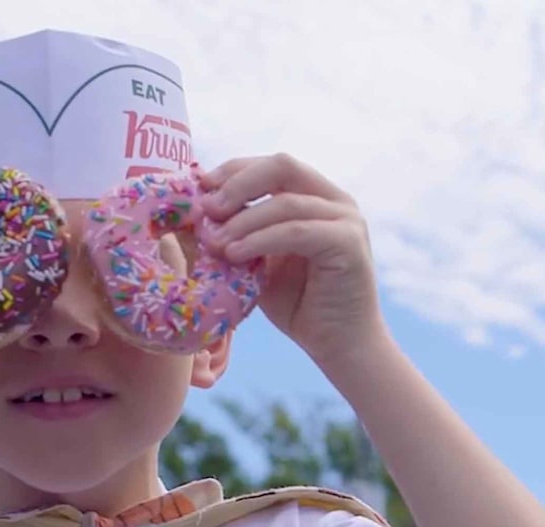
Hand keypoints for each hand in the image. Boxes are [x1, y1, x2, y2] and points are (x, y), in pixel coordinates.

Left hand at [199, 153, 386, 364]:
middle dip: (237, 184)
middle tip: (207, 208)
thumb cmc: (297, 303)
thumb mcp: (258, 260)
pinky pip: (296, 231)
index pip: (270, 166)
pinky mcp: (348, 243)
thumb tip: (196, 215)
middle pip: (281, 166)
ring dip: (243, 221)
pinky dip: (261, 240)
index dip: (233, 170)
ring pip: (285, 202)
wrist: (337, 343)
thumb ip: (238, 234)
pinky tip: (234, 254)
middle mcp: (333, 200)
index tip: (200, 187)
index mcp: (313, 196)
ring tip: (214, 243)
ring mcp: (345, 219)